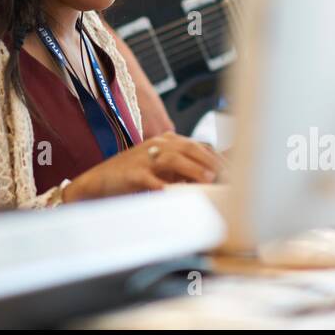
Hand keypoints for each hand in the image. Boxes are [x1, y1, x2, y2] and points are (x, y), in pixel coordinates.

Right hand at [61, 132, 226, 202]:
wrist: (100, 181)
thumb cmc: (134, 177)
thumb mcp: (161, 169)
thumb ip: (184, 169)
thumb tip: (213, 178)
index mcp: (166, 141)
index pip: (198, 145)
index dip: (218, 158)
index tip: (235, 172)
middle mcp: (156, 145)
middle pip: (189, 147)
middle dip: (211, 162)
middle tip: (228, 176)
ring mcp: (143, 158)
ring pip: (173, 158)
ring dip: (193, 169)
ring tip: (209, 180)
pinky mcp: (131, 173)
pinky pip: (150, 178)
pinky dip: (163, 185)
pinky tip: (174, 193)